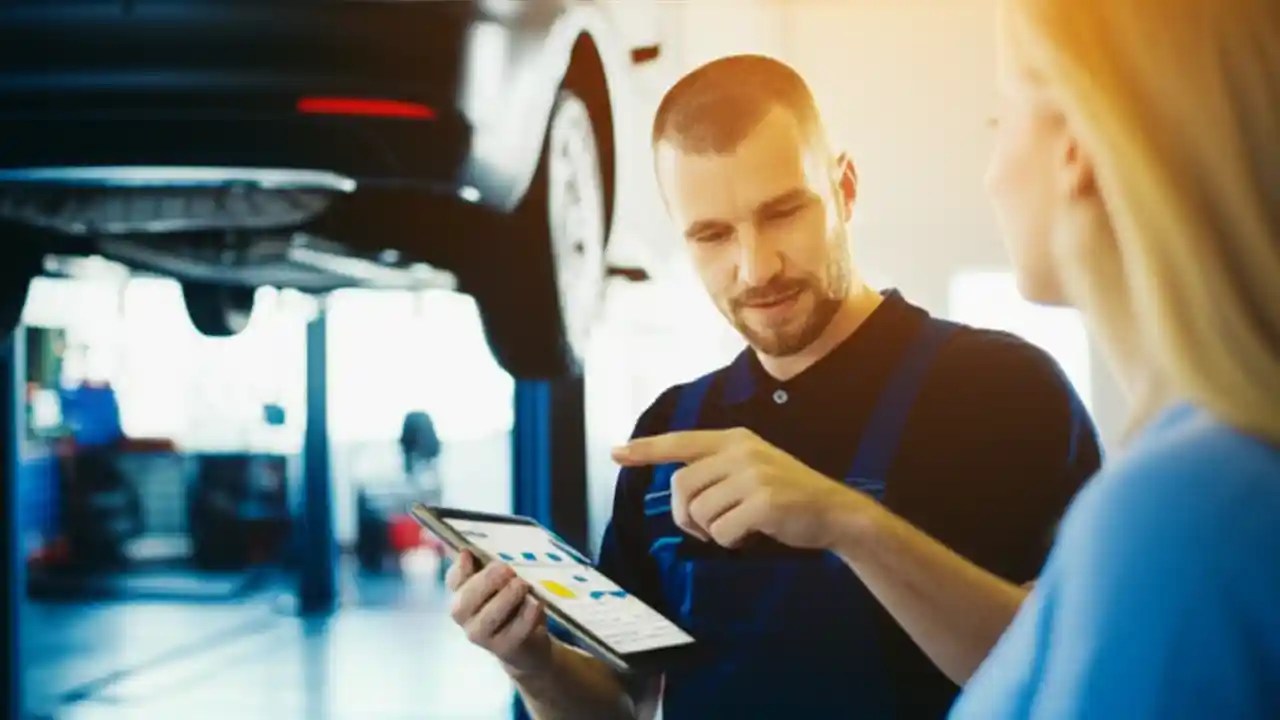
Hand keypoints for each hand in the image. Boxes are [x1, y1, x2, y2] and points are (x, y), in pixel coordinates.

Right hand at [446, 550, 551, 674]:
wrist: (526, 646)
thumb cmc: (510, 607)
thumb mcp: (497, 586)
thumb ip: (481, 569)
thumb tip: (464, 552)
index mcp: (461, 597)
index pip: (453, 582)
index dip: (460, 568)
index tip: (470, 554)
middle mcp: (465, 619)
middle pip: (467, 600)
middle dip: (488, 581)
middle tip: (508, 570)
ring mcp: (482, 637)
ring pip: (488, 617)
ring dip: (507, 597)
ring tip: (523, 585)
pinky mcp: (504, 648)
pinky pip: (514, 631)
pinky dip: (527, 615)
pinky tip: (536, 603)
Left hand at [612, 427, 869, 550]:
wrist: (834, 511)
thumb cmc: (786, 496)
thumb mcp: (752, 469)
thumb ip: (717, 471)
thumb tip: (678, 490)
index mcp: (735, 440)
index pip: (681, 442)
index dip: (646, 450)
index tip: (616, 453)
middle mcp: (741, 451)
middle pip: (680, 487)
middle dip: (685, 516)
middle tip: (706, 528)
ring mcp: (753, 475)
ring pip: (699, 512)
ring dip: (713, 531)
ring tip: (740, 527)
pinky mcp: (764, 502)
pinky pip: (721, 531)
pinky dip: (730, 542)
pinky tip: (752, 535)